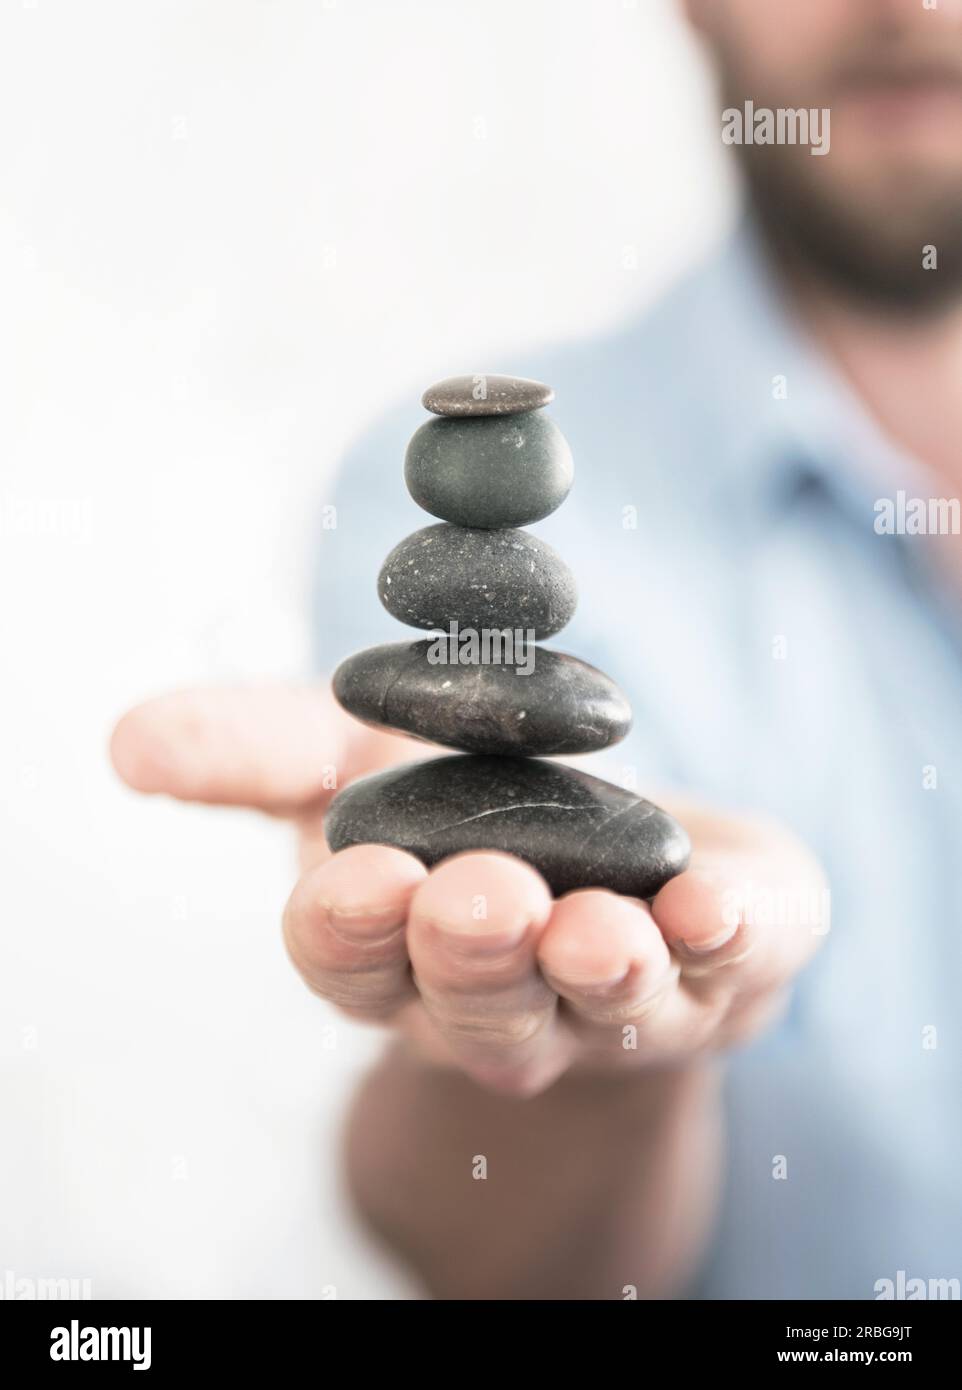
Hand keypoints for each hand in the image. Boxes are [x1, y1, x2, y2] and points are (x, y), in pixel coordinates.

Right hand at [111, 684, 826, 1096]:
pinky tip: (720, 906)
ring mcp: (620, 1001)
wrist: (611, 861)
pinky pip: (731, 969)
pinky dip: (726, 940)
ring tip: (598, 928)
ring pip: (601, 1006)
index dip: (352, 931)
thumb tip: (130, 740)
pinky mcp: (724, 967)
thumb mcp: (350, 758)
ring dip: (597, 968)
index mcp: (400, 954)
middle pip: (476, 1002)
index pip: (351, 966)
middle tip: (482, 894)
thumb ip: (254, 752)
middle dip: (475, 953)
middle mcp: (504, 1001)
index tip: (361, 876)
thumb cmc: (462, 810)